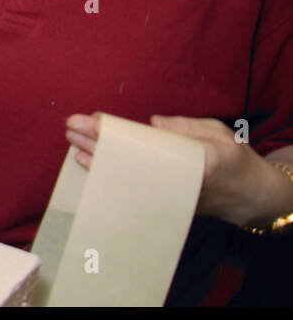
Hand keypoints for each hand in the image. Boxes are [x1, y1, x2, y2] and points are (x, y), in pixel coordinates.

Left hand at [66, 113, 286, 226]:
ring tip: (71, 140)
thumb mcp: (219, 134)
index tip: (94, 120)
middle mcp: (174, 181)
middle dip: (96, 142)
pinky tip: (85, 161)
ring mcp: (164, 193)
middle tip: (70, 126)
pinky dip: (103, 172)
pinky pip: (124, 184)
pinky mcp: (158, 200)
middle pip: (127, 160)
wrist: (249, 197)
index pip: (147, 145)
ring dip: (94, 156)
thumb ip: (187, 128)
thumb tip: (153, 123)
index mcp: (195, 161)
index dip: (117, 133)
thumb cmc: (234, 159)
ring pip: (121, 174)